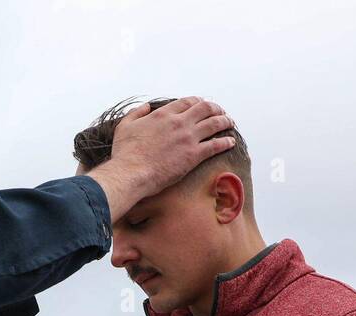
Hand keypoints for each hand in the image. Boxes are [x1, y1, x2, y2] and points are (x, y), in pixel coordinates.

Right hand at [87, 98, 236, 217]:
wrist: (130, 173)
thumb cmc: (125, 153)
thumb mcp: (125, 126)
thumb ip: (136, 113)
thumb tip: (145, 106)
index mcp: (163, 114)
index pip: (187, 102)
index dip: (197, 102)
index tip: (201, 105)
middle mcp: (179, 122)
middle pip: (205, 108)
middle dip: (215, 108)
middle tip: (220, 112)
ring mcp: (188, 138)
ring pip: (214, 123)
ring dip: (225, 121)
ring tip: (230, 123)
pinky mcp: (193, 155)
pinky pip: (215, 145)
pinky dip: (226, 142)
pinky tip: (231, 142)